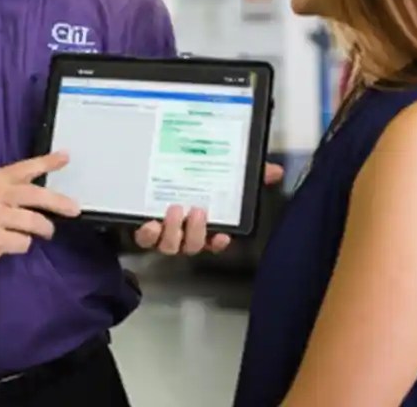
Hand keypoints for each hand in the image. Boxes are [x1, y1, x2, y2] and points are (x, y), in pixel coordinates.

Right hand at [0, 152, 80, 270]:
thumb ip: (13, 188)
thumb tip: (46, 191)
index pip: (25, 168)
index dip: (47, 162)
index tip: (65, 157)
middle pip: (36, 195)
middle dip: (59, 202)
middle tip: (73, 209)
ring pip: (34, 222)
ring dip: (43, 229)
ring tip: (44, 231)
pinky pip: (24, 242)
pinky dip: (23, 244)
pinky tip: (12, 243)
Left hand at [134, 162, 284, 255]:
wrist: (148, 170)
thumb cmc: (190, 180)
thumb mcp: (222, 175)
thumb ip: (249, 174)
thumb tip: (274, 171)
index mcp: (203, 225)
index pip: (215, 242)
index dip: (218, 243)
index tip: (223, 235)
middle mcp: (183, 233)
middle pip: (192, 246)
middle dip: (196, 233)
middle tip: (197, 211)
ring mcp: (162, 232)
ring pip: (170, 246)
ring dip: (174, 232)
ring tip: (175, 210)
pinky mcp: (142, 228)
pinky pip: (144, 240)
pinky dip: (148, 234)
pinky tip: (150, 223)